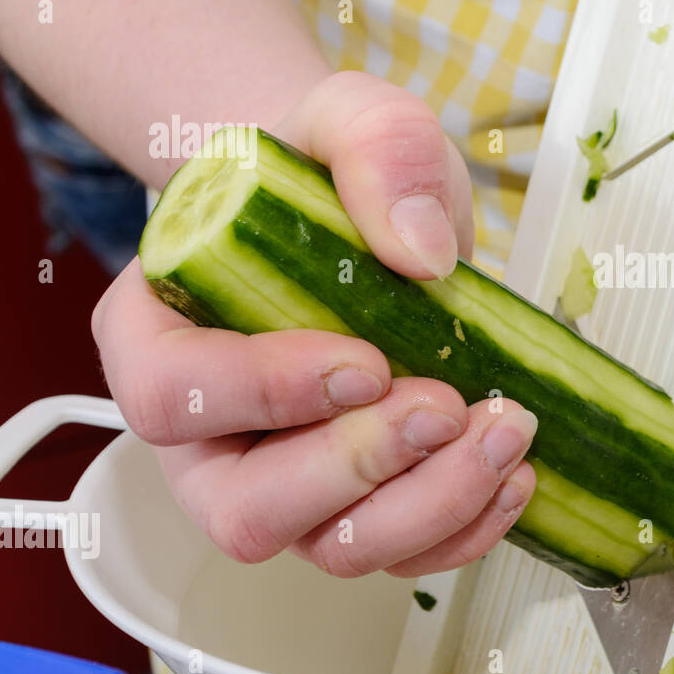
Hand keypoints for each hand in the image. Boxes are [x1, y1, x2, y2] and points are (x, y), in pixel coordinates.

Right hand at [93, 71, 537, 577]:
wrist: (364, 215)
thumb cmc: (326, 177)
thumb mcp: (351, 118)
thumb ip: (377, 149)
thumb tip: (419, 249)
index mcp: (160, 333)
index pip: (170, 396)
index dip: (264, 394)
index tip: (364, 362)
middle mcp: (208, 431)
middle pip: (247, 507)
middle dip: (360, 467)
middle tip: (446, 406)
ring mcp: (283, 480)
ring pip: (331, 547)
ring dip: (428, 506)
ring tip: (504, 434)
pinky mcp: (355, 504)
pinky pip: (398, 554)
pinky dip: (463, 526)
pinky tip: (513, 473)